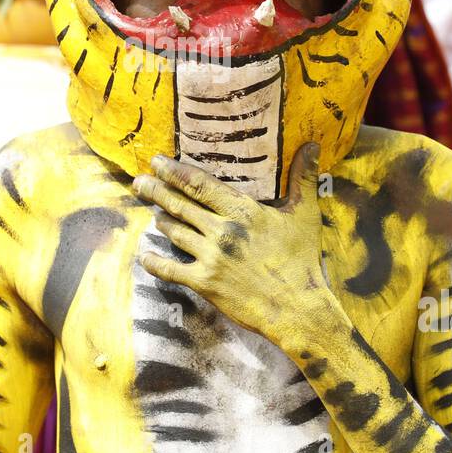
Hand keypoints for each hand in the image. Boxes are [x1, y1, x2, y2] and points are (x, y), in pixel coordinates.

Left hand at [132, 145, 332, 345]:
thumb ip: (304, 178)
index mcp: (242, 211)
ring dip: (161, 220)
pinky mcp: (205, 282)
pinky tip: (145, 256)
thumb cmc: (302, 260)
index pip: (200, 184)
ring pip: (175, 232)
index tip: (157, 161)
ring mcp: (211, 257)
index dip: (175, 171)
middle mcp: (221, 230)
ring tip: (152, 211)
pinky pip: (171, 270)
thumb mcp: (305, 214)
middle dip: (156, 190)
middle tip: (138, 181)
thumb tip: (313, 145)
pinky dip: (155, 262)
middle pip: (180, 204)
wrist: (298, 307)